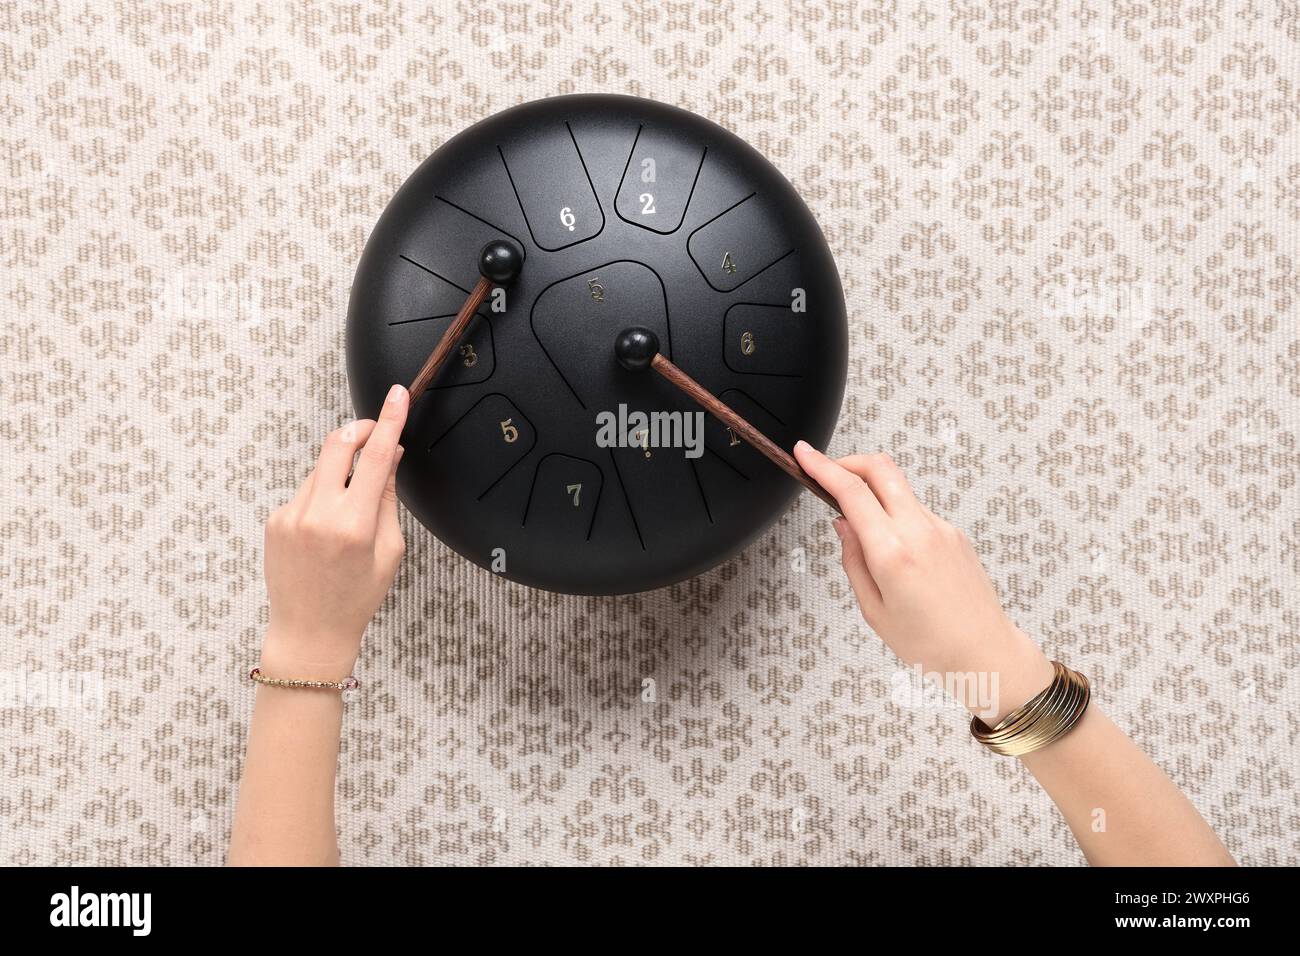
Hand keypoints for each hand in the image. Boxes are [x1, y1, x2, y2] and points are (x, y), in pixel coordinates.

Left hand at [261, 383, 408, 678]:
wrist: (309, 631)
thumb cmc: (355, 598)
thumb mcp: (389, 550)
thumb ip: (388, 499)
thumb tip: (390, 457)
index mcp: (353, 525)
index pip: (376, 457)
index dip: (390, 421)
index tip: (398, 397)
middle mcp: (318, 515)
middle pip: (337, 443)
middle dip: (359, 430)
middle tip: (376, 432)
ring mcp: (291, 515)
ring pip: (322, 467)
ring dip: (341, 470)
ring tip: (352, 509)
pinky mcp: (275, 519)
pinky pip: (306, 491)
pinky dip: (323, 495)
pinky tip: (327, 530)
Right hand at [794, 442, 1053, 721]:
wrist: (985, 652)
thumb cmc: (932, 644)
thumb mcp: (874, 610)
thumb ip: (853, 561)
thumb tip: (844, 526)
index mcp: (893, 553)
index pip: (851, 491)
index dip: (822, 466)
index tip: (805, 455)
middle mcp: (920, 532)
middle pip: (881, 468)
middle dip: (849, 461)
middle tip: (828, 470)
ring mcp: (941, 529)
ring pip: (899, 488)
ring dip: (873, 491)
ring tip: (860, 525)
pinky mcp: (954, 533)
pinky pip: (916, 510)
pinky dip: (895, 514)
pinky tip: (891, 545)